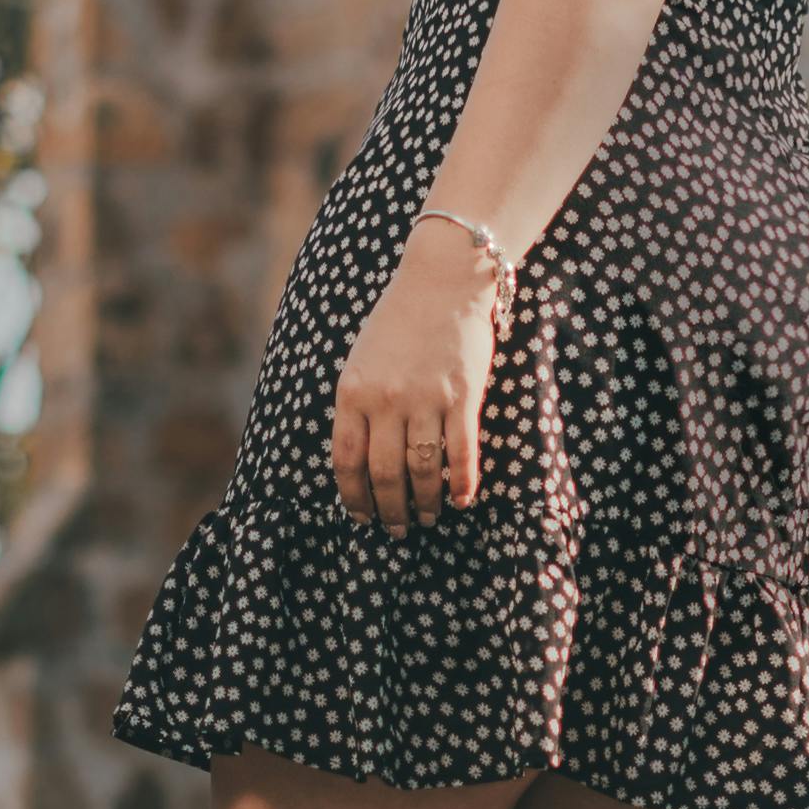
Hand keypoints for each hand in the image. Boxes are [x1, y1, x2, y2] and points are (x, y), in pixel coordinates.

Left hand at [331, 222, 500, 530]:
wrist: (443, 279)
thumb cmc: (399, 320)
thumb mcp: (360, 359)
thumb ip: (357, 405)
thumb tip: (358, 458)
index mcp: (352, 391)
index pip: (346, 460)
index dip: (353, 496)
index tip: (360, 516)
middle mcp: (385, 399)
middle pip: (383, 473)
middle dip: (388, 510)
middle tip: (396, 529)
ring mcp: (425, 399)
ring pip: (421, 470)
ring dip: (424, 503)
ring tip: (428, 518)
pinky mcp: (462, 396)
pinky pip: (461, 453)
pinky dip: (462, 483)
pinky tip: (462, 499)